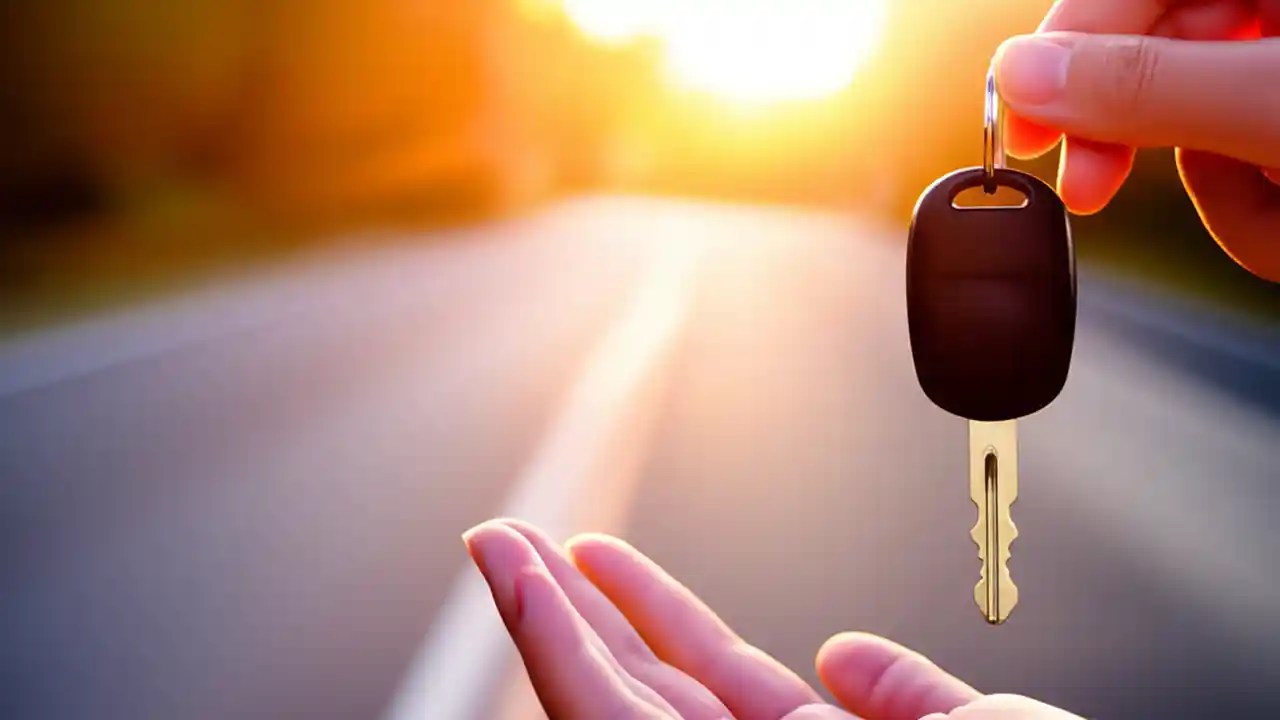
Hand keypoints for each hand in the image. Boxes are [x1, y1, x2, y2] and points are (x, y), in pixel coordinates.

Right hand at [463, 519, 1078, 718]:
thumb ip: (908, 693)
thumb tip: (839, 653)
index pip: (713, 678)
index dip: (652, 610)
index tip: (598, 560)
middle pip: (641, 689)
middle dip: (574, 610)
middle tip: (514, 541)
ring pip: (604, 708)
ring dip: (543, 620)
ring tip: (497, 549)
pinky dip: (559, 659)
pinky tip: (532, 599)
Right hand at [994, 0, 1279, 281]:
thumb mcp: (1272, 106)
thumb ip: (1145, 86)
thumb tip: (1020, 75)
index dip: (1063, 48)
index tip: (1025, 127)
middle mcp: (1273, 14)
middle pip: (1153, 55)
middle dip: (1139, 142)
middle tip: (1091, 189)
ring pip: (1195, 123)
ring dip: (1222, 193)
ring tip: (1275, 217)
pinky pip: (1234, 167)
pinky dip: (1255, 212)